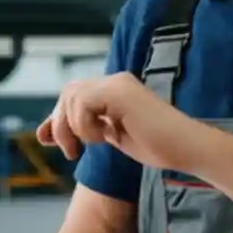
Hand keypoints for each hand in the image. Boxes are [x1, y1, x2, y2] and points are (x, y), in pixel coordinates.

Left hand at [37, 72, 215, 172]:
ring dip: (75, 128)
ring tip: (95, 144)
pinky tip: (108, 137)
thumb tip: (46, 133)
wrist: (186, 148)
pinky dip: (87, 125)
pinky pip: (84, 104)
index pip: (72, 95)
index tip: (46, 140)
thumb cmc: (158, 146)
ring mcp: (118, 84)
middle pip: (67, 93)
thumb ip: (84, 130)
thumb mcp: (112, 137)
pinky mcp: (120, 92)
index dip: (55, 117)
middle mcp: (114, 81)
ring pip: (72, 97)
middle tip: (71, 151)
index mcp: (114, 90)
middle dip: (60, 123)